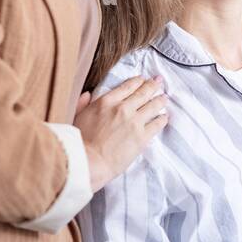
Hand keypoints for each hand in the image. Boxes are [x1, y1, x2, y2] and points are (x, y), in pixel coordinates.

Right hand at [74, 76, 167, 191]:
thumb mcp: (77, 116)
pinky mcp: (143, 136)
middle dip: (153, 85)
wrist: (89, 162)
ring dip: (160, 100)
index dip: (138, 81)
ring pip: (153, 105)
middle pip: (143, 93)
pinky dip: (163, 119)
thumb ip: (82, 103)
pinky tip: (165, 116)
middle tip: (159, 81)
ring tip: (164, 97)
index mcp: (106, 101)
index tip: (143, 79)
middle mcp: (123, 108)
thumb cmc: (79, 142)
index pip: (127, 86)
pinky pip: (157, 124)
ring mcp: (135, 122)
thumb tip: (87, 94)